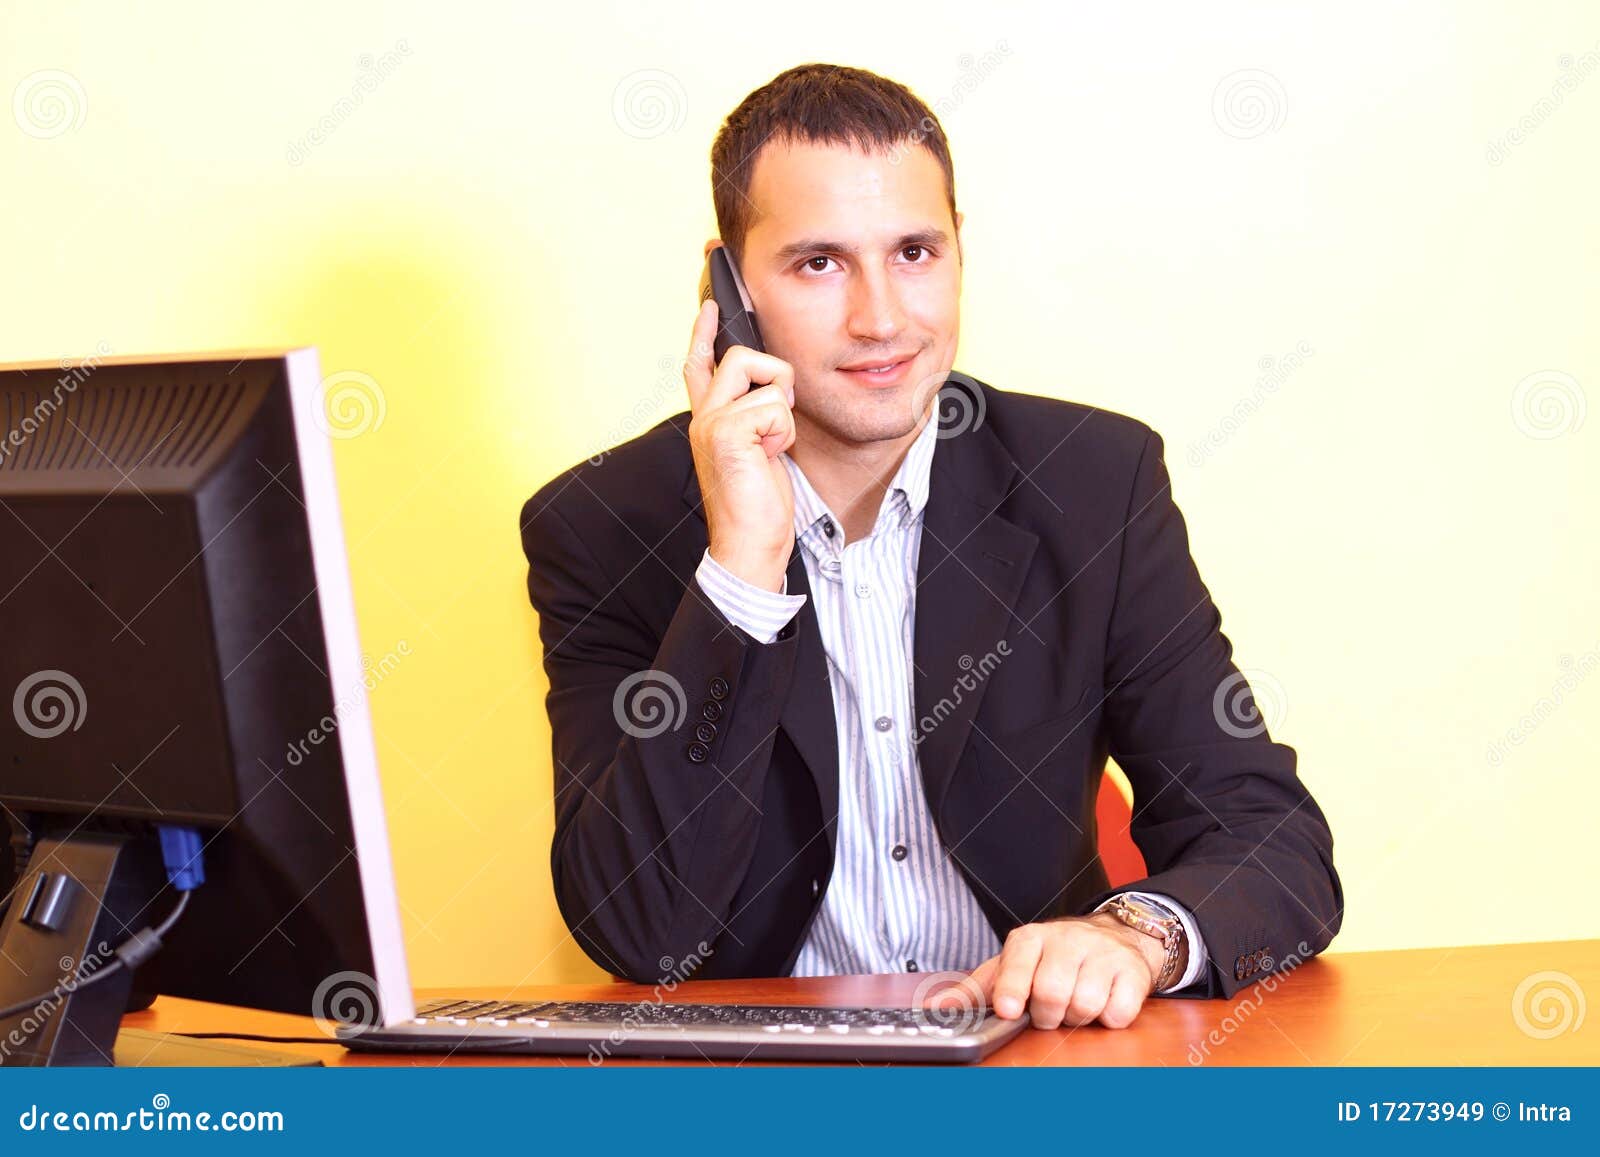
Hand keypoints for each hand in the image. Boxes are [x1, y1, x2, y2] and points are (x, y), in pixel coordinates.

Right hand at [683, 298, 796, 592]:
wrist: (750, 545)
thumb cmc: (760, 506)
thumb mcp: (763, 451)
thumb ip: (760, 418)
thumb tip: (778, 388)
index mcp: (710, 419)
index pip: (700, 364)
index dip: (704, 333)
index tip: (711, 304)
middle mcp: (704, 416)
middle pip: (741, 356)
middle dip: (775, 380)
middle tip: (776, 427)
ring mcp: (710, 422)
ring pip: (764, 378)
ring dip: (783, 413)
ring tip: (771, 448)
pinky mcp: (725, 432)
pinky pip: (774, 405)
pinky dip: (783, 432)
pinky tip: (770, 457)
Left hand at [925, 913, 1168, 1029]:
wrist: (1112, 937)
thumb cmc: (1052, 959)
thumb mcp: (1012, 966)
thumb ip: (977, 988)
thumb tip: (938, 1007)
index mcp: (1030, 939)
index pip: (1018, 961)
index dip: (1013, 988)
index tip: (1010, 1010)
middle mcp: (1066, 939)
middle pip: (1052, 991)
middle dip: (1048, 1014)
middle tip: (1050, 1011)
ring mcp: (1101, 953)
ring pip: (1085, 1004)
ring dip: (1078, 1017)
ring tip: (1075, 1005)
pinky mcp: (1131, 971)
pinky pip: (1118, 1012)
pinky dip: (1109, 1018)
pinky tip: (1103, 1004)